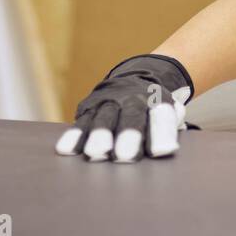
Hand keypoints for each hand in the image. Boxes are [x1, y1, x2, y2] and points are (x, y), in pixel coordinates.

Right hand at [55, 55, 192, 162]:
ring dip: (99, 135)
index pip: (161, 116)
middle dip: (128, 135)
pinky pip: (82, 122)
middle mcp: (133, 99)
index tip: (160, 151)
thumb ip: (168, 129)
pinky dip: (74, 136)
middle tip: (124, 156)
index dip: (160, 133)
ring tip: (96, 153)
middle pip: (131, 116)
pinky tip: (67, 150)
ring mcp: (109, 101)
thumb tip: (165, 150)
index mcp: (157, 101)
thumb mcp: (168, 113)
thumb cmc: (153, 108)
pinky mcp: (89, 107)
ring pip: (104, 117)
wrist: (134, 79)